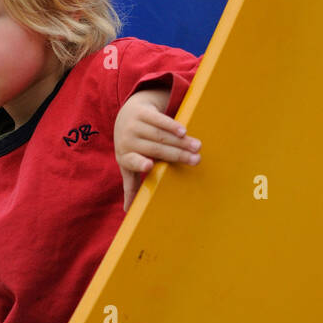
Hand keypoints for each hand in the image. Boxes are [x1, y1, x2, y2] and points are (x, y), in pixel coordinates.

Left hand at [114, 87, 200, 211]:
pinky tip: (184, 131)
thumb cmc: (131, 146)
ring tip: (197, 147)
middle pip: (156, 149)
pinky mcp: (142, 112)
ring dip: (181, 142)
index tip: (149, 166)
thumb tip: (127, 210)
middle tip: (196, 160)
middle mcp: (127, 139)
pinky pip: (159, 119)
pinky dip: (172, 125)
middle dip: (177, 155)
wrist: (126, 115)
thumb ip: (131, 185)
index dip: (139, 164)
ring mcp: (134, 124)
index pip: (131, 161)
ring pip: (161, 135)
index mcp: (125, 156)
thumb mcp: (128, 164)